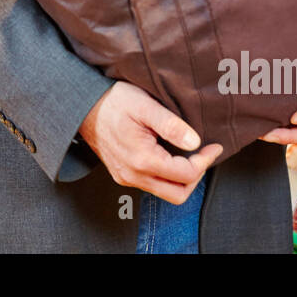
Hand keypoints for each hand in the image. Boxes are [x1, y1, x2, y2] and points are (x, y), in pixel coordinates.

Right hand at [78, 81, 221, 204]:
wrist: (83, 107)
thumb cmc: (113, 101)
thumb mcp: (144, 104)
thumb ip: (171, 125)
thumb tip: (195, 142)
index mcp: (142, 159)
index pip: (186, 175)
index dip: (205, 161)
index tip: (213, 146)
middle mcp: (133, 175)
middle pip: (178, 194)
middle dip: (196, 176)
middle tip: (202, 154)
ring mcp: (127, 178)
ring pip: (165, 192)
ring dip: (182, 178)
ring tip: (188, 154)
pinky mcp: (122, 176)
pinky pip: (152, 186)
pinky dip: (166, 176)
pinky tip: (169, 156)